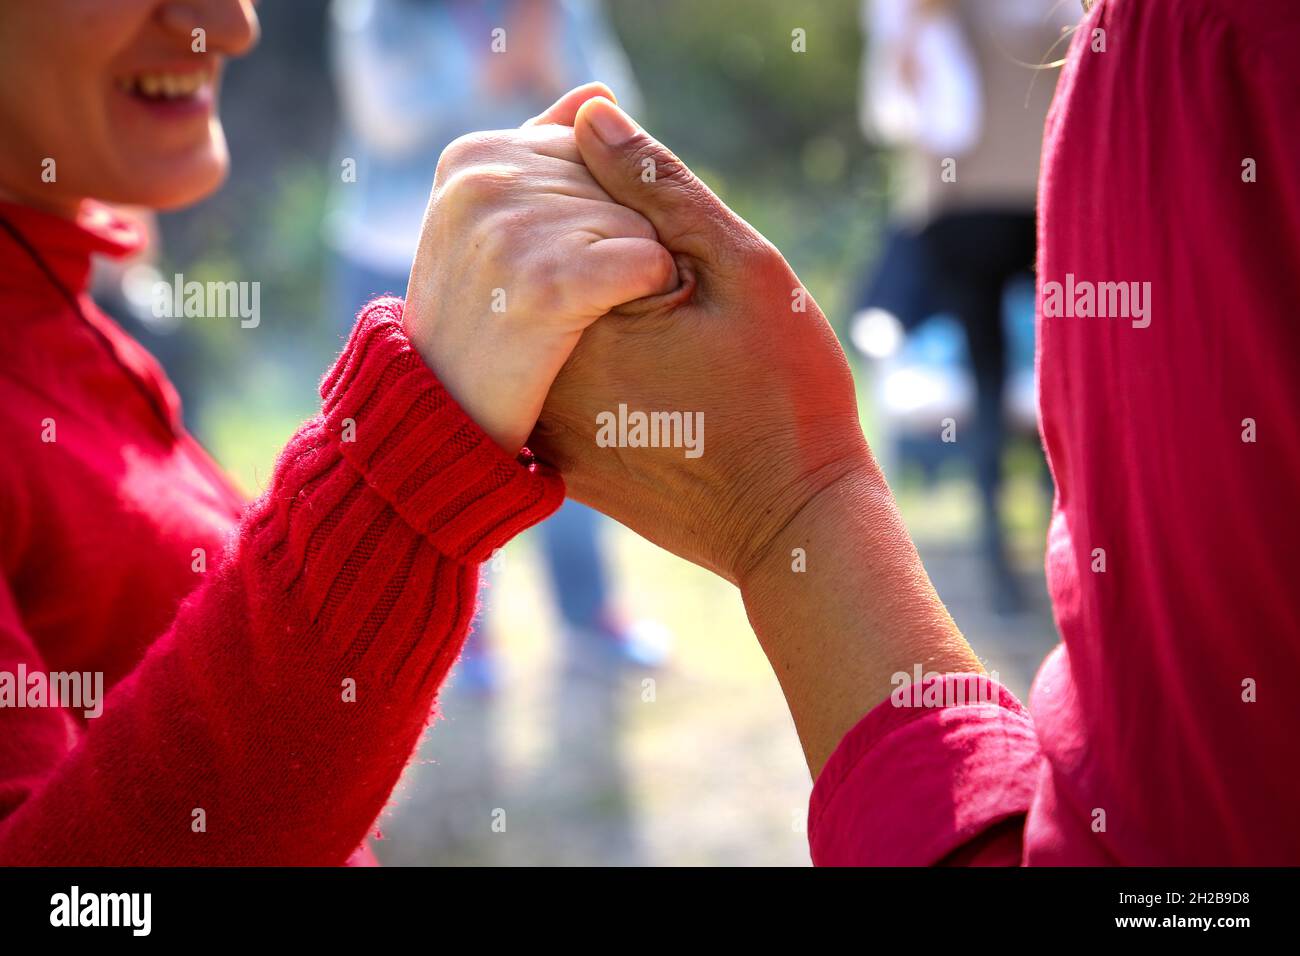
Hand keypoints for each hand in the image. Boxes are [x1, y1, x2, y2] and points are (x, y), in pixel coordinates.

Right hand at [402, 85, 677, 452]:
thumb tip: (599, 100)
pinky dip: (646, 295)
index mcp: (471, 156)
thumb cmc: (483, 327)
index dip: (596, 214)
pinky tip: (609, 323)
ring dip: (628, 277)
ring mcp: (513, 230)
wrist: (451, 424)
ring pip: (638, 223)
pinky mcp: (548, 284)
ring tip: (571, 318)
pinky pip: (646, 260)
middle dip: (614, 242)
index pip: (589, 148)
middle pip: (616, 185)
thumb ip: (544, 156)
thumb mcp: (494, 227)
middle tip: (560, 301)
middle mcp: (485, 181)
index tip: (547, 267)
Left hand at [531, 99, 976, 775]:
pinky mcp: (556, 452)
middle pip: (535, 260)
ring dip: (588, 292)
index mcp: (576, 319)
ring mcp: (541, 420)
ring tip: (671, 327)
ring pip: (541, 315)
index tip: (676, 239)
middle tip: (676, 285)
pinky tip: (654, 367)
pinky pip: (551, 369)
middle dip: (592, 238)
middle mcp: (538, 372)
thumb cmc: (787, 398)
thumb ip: (663, 189)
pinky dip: (588, 347)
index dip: (611, 186)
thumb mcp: (747, 272)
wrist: (790, 523)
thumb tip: (589, 113)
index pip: (552, 206)